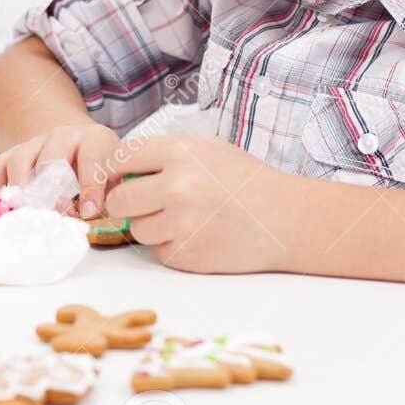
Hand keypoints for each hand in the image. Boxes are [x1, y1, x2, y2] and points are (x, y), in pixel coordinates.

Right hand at [0, 121, 120, 206]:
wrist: (77, 147)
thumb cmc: (100, 172)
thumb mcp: (114, 180)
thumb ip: (108, 197)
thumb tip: (91, 219)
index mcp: (95, 139)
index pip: (91, 155)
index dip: (90, 184)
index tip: (89, 211)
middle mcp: (63, 135)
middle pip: (51, 157)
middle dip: (54, 190)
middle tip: (56, 214)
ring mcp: (35, 143)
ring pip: (21, 161)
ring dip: (25, 192)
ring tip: (31, 214)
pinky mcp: (12, 153)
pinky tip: (7, 208)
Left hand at [102, 135, 295, 272]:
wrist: (288, 220)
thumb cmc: (249, 182)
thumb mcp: (210, 150)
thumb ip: (167, 156)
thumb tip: (124, 169)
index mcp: (180, 152)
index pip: (120, 157)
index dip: (117, 170)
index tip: (122, 178)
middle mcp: (177, 186)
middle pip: (118, 200)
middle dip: (126, 203)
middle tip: (144, 204)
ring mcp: (182, 224)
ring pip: (137, 230)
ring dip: (151, 227)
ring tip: (183, 219)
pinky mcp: (188, 255)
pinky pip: (159, 252)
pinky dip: (172, 247)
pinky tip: (198, 236)